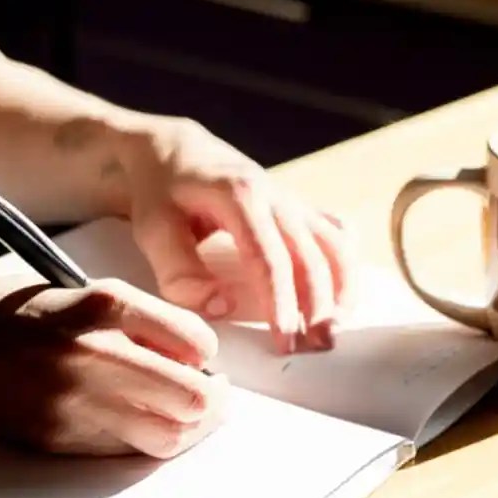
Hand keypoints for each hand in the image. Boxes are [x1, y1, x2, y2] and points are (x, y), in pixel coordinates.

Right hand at [0, 276, 227, 457]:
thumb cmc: (15, 312)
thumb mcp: (80, 293)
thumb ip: (137, 323)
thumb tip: (196, 360)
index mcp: (102, 305)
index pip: (195, 341)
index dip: (208, 352)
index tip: (201, 355)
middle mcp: (92, 354)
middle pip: (192, 397)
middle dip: (211, 397)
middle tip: (210, 393)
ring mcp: (73, 402)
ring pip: (168, 436)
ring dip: (186, 427)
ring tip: (181, 414)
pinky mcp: (56, 437)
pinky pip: (125, 451)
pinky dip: (144, 439)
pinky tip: (138, 422)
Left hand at [121, 118, 352, 353]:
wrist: (173, 150)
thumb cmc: (160, 192)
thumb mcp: (153, 229)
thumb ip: (180, 272)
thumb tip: (221, 307)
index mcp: (240, 196)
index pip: (270, 258)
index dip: (281, 303)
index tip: (284, 341)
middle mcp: (276, 196)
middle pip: (310, 256)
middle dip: (316, 306)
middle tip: (316, 347)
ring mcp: (292, 200)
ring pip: (333, 245)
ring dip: (340, 290)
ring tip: (334, 329)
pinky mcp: (299, 208)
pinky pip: (336, 235)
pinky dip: (345, 266)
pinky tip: (341, 296)